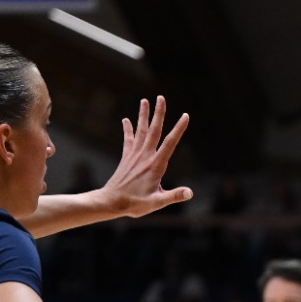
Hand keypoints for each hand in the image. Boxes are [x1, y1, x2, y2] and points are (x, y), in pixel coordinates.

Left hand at [99, 97, 192, 219]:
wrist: (111, 202)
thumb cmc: (134, 204)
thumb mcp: (157, 203)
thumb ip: (173, 196)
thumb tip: (190, 192)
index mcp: (155, 165)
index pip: (169, 144)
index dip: (178, 129)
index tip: (185, 115)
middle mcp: (145, 156)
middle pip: (154, 130)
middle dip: (158, 113)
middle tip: (161, 97)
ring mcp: (134, 156)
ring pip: (141, 131)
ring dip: (143, 115)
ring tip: (145, 100)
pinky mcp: (127, 158)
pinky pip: (128, 140)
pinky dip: (128, 129)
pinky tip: (126, 119)